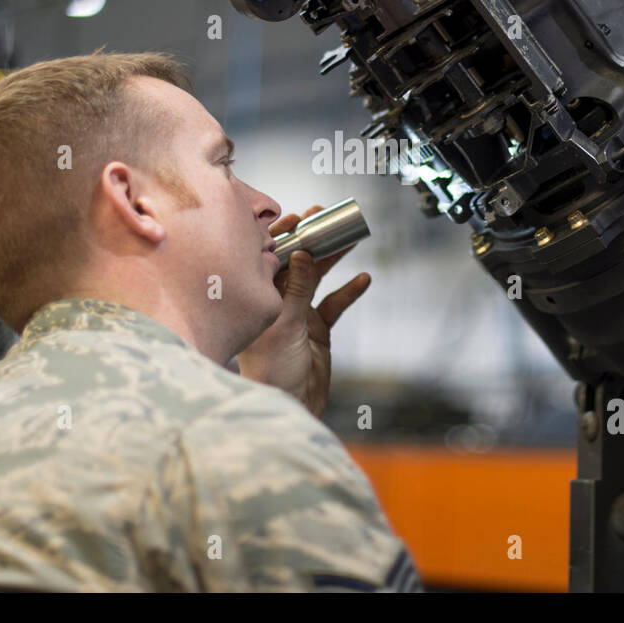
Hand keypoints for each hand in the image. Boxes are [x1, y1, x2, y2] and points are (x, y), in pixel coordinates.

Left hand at [236, 205, 370, 417]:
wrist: (291, 406)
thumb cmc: (272, 371)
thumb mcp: (285, 325)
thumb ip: (296, 289)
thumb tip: (300, 252)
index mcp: (259, 298)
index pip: (269, 258)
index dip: (282, 236)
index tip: (298, 217)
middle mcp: (276, 302)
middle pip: (295, 262)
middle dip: (311, 239)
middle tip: (327, 216)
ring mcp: (298, 313)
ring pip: (317, 278)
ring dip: (332, 258)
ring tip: (350, 237)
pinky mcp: (318, 329)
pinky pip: (335, 304)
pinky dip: (349, 291)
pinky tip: (363, 278)